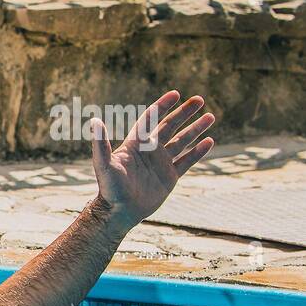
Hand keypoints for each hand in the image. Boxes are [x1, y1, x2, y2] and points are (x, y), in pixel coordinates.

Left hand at [88, 90, 214, 233]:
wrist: (119, 211)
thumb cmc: (109, 187)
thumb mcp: (104, 164)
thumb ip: (100, 143)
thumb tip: (94, 120)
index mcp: (136, 144)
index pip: (151, 119)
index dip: (162, 106)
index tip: (176, 94)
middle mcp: (150, 150)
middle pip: (170, 126)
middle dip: (184, 113)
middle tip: (200, 99)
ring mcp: (161, 163)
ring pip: (182, 141)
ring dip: (196, 129)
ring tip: (210, 117)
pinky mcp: (170, 177)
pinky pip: (187, 161)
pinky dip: (198, 152)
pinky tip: (209, 141)